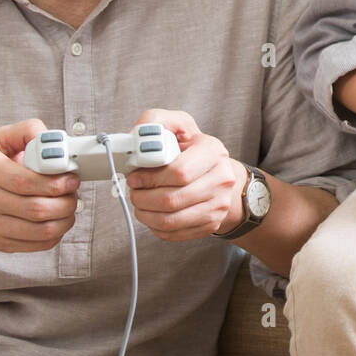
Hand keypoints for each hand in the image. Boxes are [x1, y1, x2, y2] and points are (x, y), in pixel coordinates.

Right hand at [0, 118, 79, 253]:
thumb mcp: (2, 142)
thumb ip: (27, 132)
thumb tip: (49, 137)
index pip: (24, 181)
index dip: (54, 182)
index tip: (71, 179)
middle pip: (36, 208)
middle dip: (65, 202)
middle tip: (73, 193)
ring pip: (41, 229)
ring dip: (65, 219)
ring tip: (69, 206)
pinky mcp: (0, 243)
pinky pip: (39, 244)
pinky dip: (57, 233)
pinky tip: (59, 220)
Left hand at [123, 109, 241, 240]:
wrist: (219, 173)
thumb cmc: (193, 149)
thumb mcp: (177, 125)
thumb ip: (155, 121)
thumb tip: (135, 135)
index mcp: (213, 151)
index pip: (179, 172)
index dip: (150, 178)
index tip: (134, 177)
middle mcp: (222, 179)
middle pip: (172, 200)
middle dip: (143, 198)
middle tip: (133, 192)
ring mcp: (219, 205)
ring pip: (171, 220)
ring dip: (145, 215)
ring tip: (140, 203)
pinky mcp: (211, 224)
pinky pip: (175, 234)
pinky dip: (155, 227)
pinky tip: (152, 213)